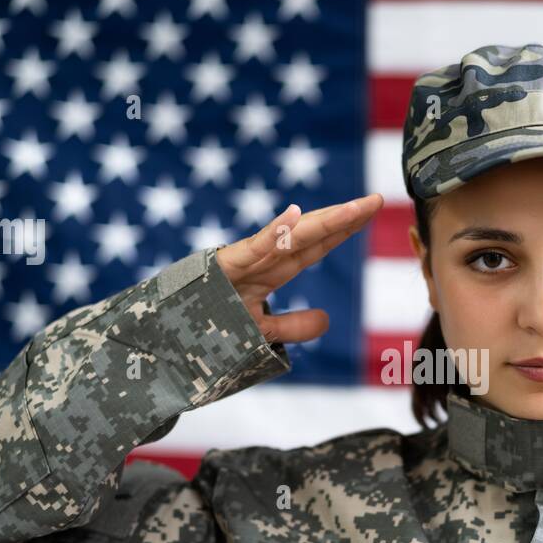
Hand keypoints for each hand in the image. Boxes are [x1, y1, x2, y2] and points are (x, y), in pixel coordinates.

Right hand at [215, 192, 384, 344]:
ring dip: (322, 222)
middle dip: (344, 218)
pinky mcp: (224, 267)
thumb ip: (293, 326)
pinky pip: (253, 248)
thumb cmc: (207, 332)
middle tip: (377, 200)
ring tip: (354, 208)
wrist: (165, 341)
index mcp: (270, 271)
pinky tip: (296, 214)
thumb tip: (327, 320)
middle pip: (310, 236)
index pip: (314, 246)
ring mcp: (244, 261)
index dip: (342, 228)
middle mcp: (261, 259)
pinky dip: (273, 232)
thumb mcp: (262, 334)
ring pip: (291, 238)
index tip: (371, 210)